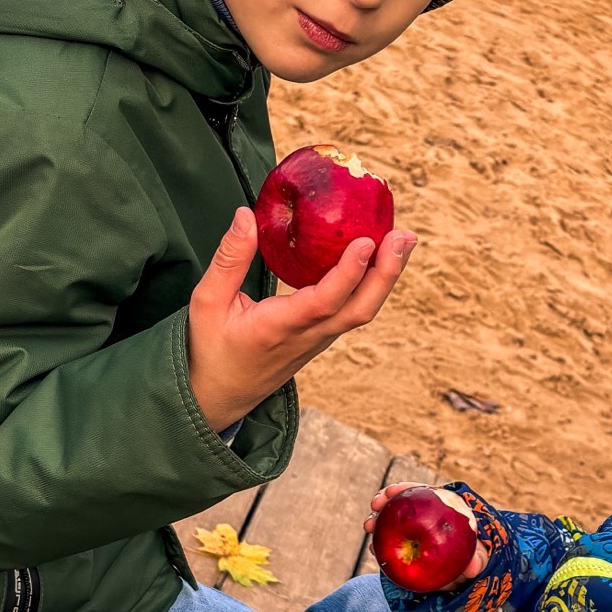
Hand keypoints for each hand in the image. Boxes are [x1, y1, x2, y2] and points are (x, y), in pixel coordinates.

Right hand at [187, 209, 415, 432]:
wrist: (219, 396)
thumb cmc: (210, 349)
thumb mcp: (207, 302)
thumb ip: (229, 259)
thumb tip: (246, 215)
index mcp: (279, 328)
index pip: (324, 302)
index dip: (348, 273)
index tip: (366, 241)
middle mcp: (307, 336)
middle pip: (360, 308)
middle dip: (387, 272)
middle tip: (405, 236)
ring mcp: (319, 339)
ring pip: (362, 311)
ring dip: (386, 276)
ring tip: (403, 241)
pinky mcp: (321, 337)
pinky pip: (353, 310)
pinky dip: (372, 283)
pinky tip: (379, 258)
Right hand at [361, 485, 488, 582]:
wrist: (463, 571)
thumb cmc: (472, 556)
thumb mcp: (478, 557)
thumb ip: (478, 559)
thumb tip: (474, 568)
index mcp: (442, 507)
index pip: (423, 492)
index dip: (406, 488)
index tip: (392, 490)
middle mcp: (424, 515)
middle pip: (403, 502)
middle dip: (386, 500)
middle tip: (375, 504)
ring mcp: (412, 529)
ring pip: (392, 520)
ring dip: (377, 520)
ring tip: (368, 526)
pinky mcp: (405, 544)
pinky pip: (390, 542)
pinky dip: (380, 544)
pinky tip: (373, 549)